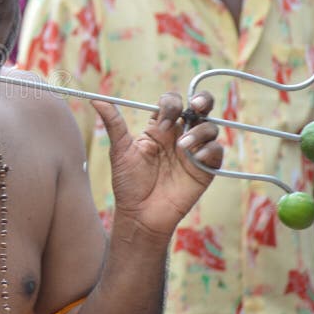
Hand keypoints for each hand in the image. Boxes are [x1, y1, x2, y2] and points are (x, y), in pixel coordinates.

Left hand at [92, 92, 222, 239]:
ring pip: (210, 127)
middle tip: (195, 105)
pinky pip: (216, 151)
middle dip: (202, 100)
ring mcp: (193, 151)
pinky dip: (209, 150)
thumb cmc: (128, 182)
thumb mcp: (120, 151)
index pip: (171, 103)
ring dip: (200, 131)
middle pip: (200, 107)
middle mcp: (179, 135)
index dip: (171, 104)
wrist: (140, 214)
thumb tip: (96, 99)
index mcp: (159, 128)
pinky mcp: (204, 169)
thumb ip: (113, 123)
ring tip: (183, 147)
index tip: (163, 121)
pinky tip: (195, 158)